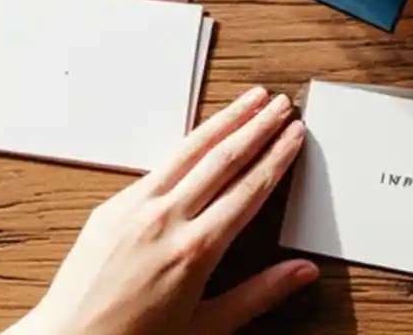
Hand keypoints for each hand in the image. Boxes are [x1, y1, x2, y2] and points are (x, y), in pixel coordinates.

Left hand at [5, 88, 316, 334]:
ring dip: (224, 121)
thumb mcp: (207, 326)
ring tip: (250, 100)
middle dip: (257, 126)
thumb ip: (259, 294)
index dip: (277, 157)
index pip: (249, 189)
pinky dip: (187, 145)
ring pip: (189, 150)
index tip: (295, 135)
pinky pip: (158, 166)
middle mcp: (165, 220)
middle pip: (224, 158)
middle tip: (282, 105)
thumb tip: (302, 271)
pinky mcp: (110, 207)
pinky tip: (201, 136)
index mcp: (195, 250)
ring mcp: (134, 208)